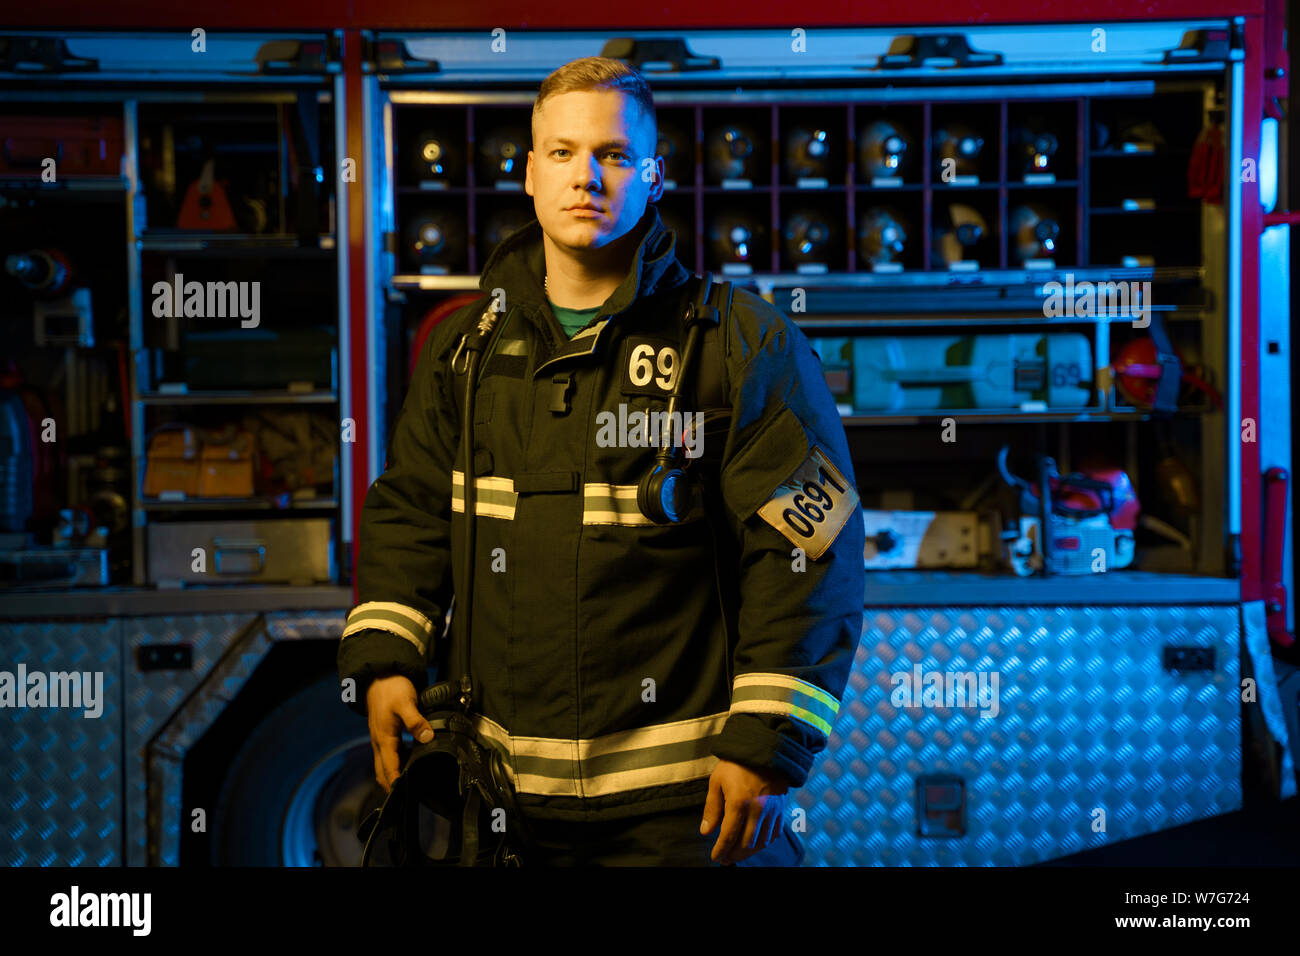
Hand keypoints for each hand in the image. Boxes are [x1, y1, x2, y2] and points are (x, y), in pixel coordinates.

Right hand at [366, 674, 434, 791]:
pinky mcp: (384, 733)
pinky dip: (397, 762)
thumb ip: (416, 721)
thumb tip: (427, 737)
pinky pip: (389, 754)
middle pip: (383, 771)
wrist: (380, 676)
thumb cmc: (391, 688)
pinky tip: (412, 761)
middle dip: (392, 786)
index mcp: (384, 738)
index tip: (404, 798)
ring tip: (411, 784)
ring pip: (385, 764)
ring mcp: (380, 738)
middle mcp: (379, 742)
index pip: (389, 768)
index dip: (396, 784)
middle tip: (406, 798)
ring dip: (394, 775)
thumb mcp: (406, 703)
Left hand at [700, 759, 791, 864]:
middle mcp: (757, 810)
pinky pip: (773, 833)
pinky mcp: (780, 809)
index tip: (715, 857)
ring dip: (748, 852)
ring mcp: (771, 810)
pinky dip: (763, 843)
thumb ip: (712, 808)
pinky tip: (754, 844)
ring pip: (761, 842)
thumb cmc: (735, 764)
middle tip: (724, 859)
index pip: (728, 835)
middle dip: (733, 854)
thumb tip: (706, 831)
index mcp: (738, 802)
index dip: (721, 850)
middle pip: (745, 843)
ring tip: (737, 854)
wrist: (763, 748)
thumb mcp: (717, 781)